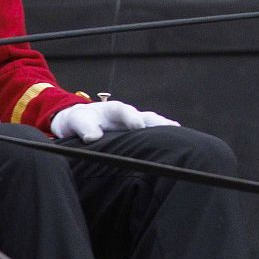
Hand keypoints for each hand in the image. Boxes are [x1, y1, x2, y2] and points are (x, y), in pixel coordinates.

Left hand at [50, 100, 176, 141]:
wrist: (80, 121)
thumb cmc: (79, 121)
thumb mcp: (77, 122)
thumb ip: (84, 127)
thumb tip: (92, 137)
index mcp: (114, 109)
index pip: (125, 111)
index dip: (132, 118)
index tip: (138, 125)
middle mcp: (130, 116)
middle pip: (148, 117)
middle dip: (159, 124)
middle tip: (171, 132)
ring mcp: (137, 125)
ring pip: (155, 126)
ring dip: (166, 132)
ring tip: (181, 140)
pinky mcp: (139, 136)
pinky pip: (154, 137)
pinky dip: (164, 141)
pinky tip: (178, 149)